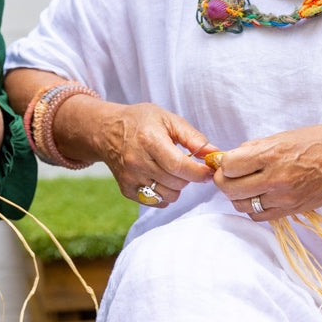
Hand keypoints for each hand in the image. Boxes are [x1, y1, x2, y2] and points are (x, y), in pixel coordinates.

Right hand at [79, 101, 214, 207]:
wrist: (107, 130)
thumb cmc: (141, 121)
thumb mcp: (168, 119)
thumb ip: (193, 137)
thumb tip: (214, 154)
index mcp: (149, 140)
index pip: (179, 166)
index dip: (199, 172)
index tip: (208, 170)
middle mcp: (137, 161)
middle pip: (176, 182)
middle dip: (189, 177)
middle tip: (186, 165)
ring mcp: (130, 177)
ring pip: (168, 196)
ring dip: (177, 186)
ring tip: (171, 171)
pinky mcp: (126, 189)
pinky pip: (156, 202)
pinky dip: (164, 194)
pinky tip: (160, 178)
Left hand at [209, 125, 321, 219]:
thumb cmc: (320, 143)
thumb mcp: (285, 135)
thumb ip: (256, 146)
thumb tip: (232, 155)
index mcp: (272, 154)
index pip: (230, 165)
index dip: (223, 163)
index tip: (226, 160)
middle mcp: (275, 178)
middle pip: (229, 189)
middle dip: (223, 180)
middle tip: (229, 174)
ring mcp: (283, 198)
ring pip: (241, 205)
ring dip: (236, 196)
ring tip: (244, 185)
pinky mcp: (290, 211)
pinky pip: (258, 216)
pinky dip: (252, 208)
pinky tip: (258, 196)